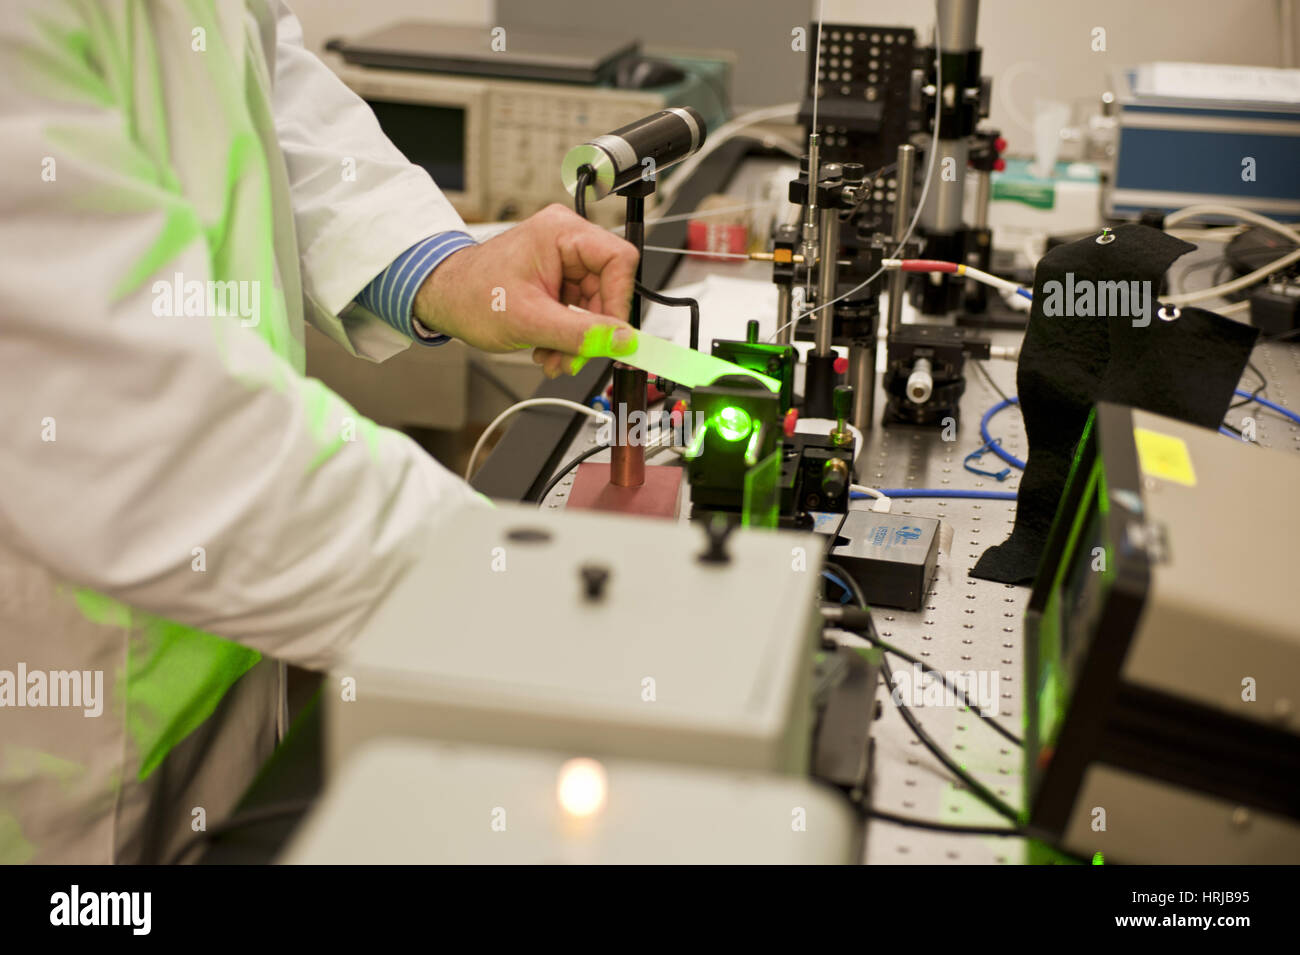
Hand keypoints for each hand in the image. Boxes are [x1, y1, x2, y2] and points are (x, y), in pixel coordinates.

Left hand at [413, 204, 639, 377]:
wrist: (442, 300)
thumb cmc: (469, 294)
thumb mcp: (530, 320)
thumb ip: (580, 333)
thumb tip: (621, 341)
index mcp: (561, 233)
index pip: (618, 260)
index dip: (619, 301)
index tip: (613, 335)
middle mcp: (565, 242)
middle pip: (608, 289)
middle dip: (592, 331)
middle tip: (578, 357)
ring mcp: (561, 263)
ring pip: (593, 308)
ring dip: (578, 341)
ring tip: (556, 359)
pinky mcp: (556, 283)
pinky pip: (578, 313)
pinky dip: (567, 338)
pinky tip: (549, 350)